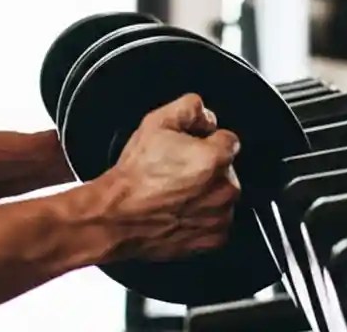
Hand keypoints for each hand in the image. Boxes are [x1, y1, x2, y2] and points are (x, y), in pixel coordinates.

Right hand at [96, 93, 240, 262]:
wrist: (118, 218)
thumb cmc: (135, 178)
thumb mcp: (155, 122)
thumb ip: (189, 108)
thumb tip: (205, 114)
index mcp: (215, 158)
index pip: (228, 140)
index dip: (206, 140)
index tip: (189, 148)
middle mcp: (225, 189)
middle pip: (226, 169)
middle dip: (207, 167)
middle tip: (176, 171)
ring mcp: (221, 217)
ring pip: (221, 196)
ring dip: (206, 192)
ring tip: (174, 192)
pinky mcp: (214, 239)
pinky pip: (216, 222)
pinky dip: (202, 217)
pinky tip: (178, 210)